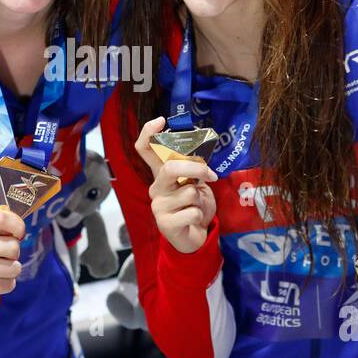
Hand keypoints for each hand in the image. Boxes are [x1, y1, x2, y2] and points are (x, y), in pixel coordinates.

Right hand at [134, 116, 217, 254]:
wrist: (193, 236)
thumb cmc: (193, 206)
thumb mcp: (193, 183)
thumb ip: (190, 169)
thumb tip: (198, 156)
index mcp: (161, 174)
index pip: (145, 150)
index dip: (148, 133)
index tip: (160, 120)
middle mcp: (156, 187)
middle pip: (170, 168)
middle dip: (195, 169)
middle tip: (211, 175)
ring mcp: (158, 206)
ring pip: (188, 192)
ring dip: (200, 199)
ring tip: (195, 207)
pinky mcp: (165, 223)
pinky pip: (192, 212)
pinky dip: (199, 215)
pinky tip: (193, 220)